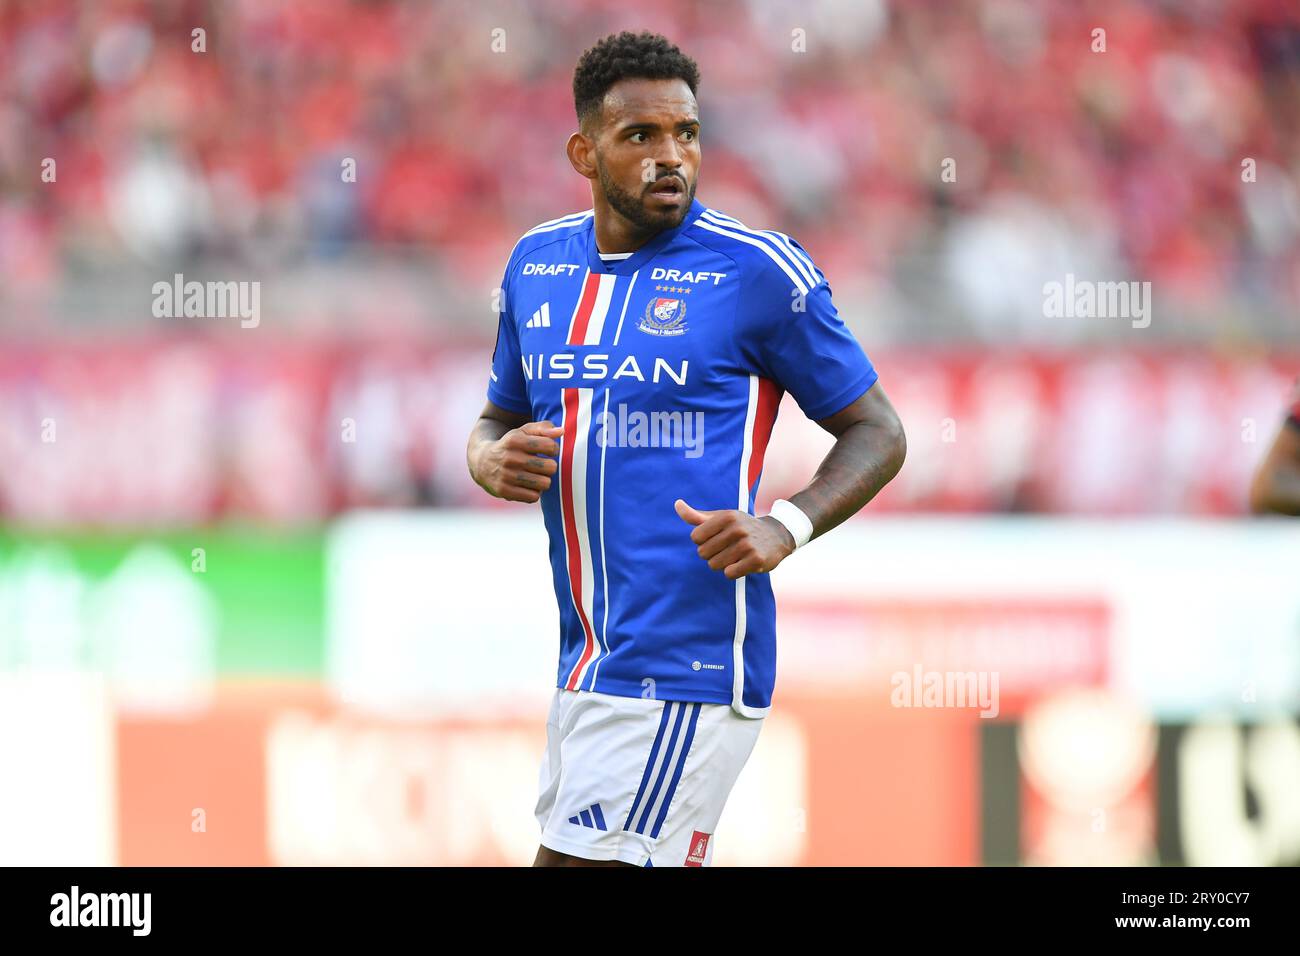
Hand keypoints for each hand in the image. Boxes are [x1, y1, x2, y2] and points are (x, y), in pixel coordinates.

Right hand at [471, 421, 562, 502]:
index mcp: (516, 440)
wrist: (482, 462)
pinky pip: (534, 497)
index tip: (547, 450)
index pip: (550, 446)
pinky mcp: (504, 491)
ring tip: (536, 476)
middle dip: (550, 466)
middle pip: (551, 467)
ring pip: (544, 483)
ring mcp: (506, 476)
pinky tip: (527, 486)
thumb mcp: (523, 432)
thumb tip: (561, 432)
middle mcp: (510, 458)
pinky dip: (533, 493)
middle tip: (541, 465)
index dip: (553, 449)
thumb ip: (543, 428)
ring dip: (543, 481)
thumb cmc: (510, 445)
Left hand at [674, 498, 795, 578]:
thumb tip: (676, 505)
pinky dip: (733, 572)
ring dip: (722, 564)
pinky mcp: (756, 560)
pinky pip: (729, 574)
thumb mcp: (721, 518)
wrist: (776, 536)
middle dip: (712, 554)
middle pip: (703, 553)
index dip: (703, 541)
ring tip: (735, 555)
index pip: (695, 537)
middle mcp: (737, 529)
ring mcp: (747, 544)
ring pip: (714, 565)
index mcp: (726, 516)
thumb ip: (696, 516)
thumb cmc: (741, 527)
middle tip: (728, 548)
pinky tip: (743, 563)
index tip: (716, 538)